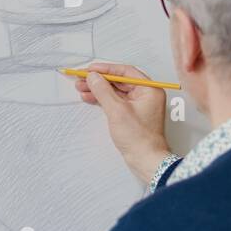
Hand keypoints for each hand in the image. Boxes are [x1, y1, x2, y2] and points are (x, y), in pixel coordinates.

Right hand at [73, 62, 171, 183]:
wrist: (146, 160)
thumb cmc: (139, 138)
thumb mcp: (117, 111)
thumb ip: (103, 91)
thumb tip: (93, 77)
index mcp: (149, 89)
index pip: (125, 71)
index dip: (105, 69)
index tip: (90, 69)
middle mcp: (146, 94)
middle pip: (119, 81)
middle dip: (99, 80)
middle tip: (82, 79)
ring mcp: (139, 105)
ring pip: (115, 91)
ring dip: (98, 89)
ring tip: (81, 88)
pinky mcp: (132, 114)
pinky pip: (116, 101)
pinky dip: (103, 99)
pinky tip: (90, 98)